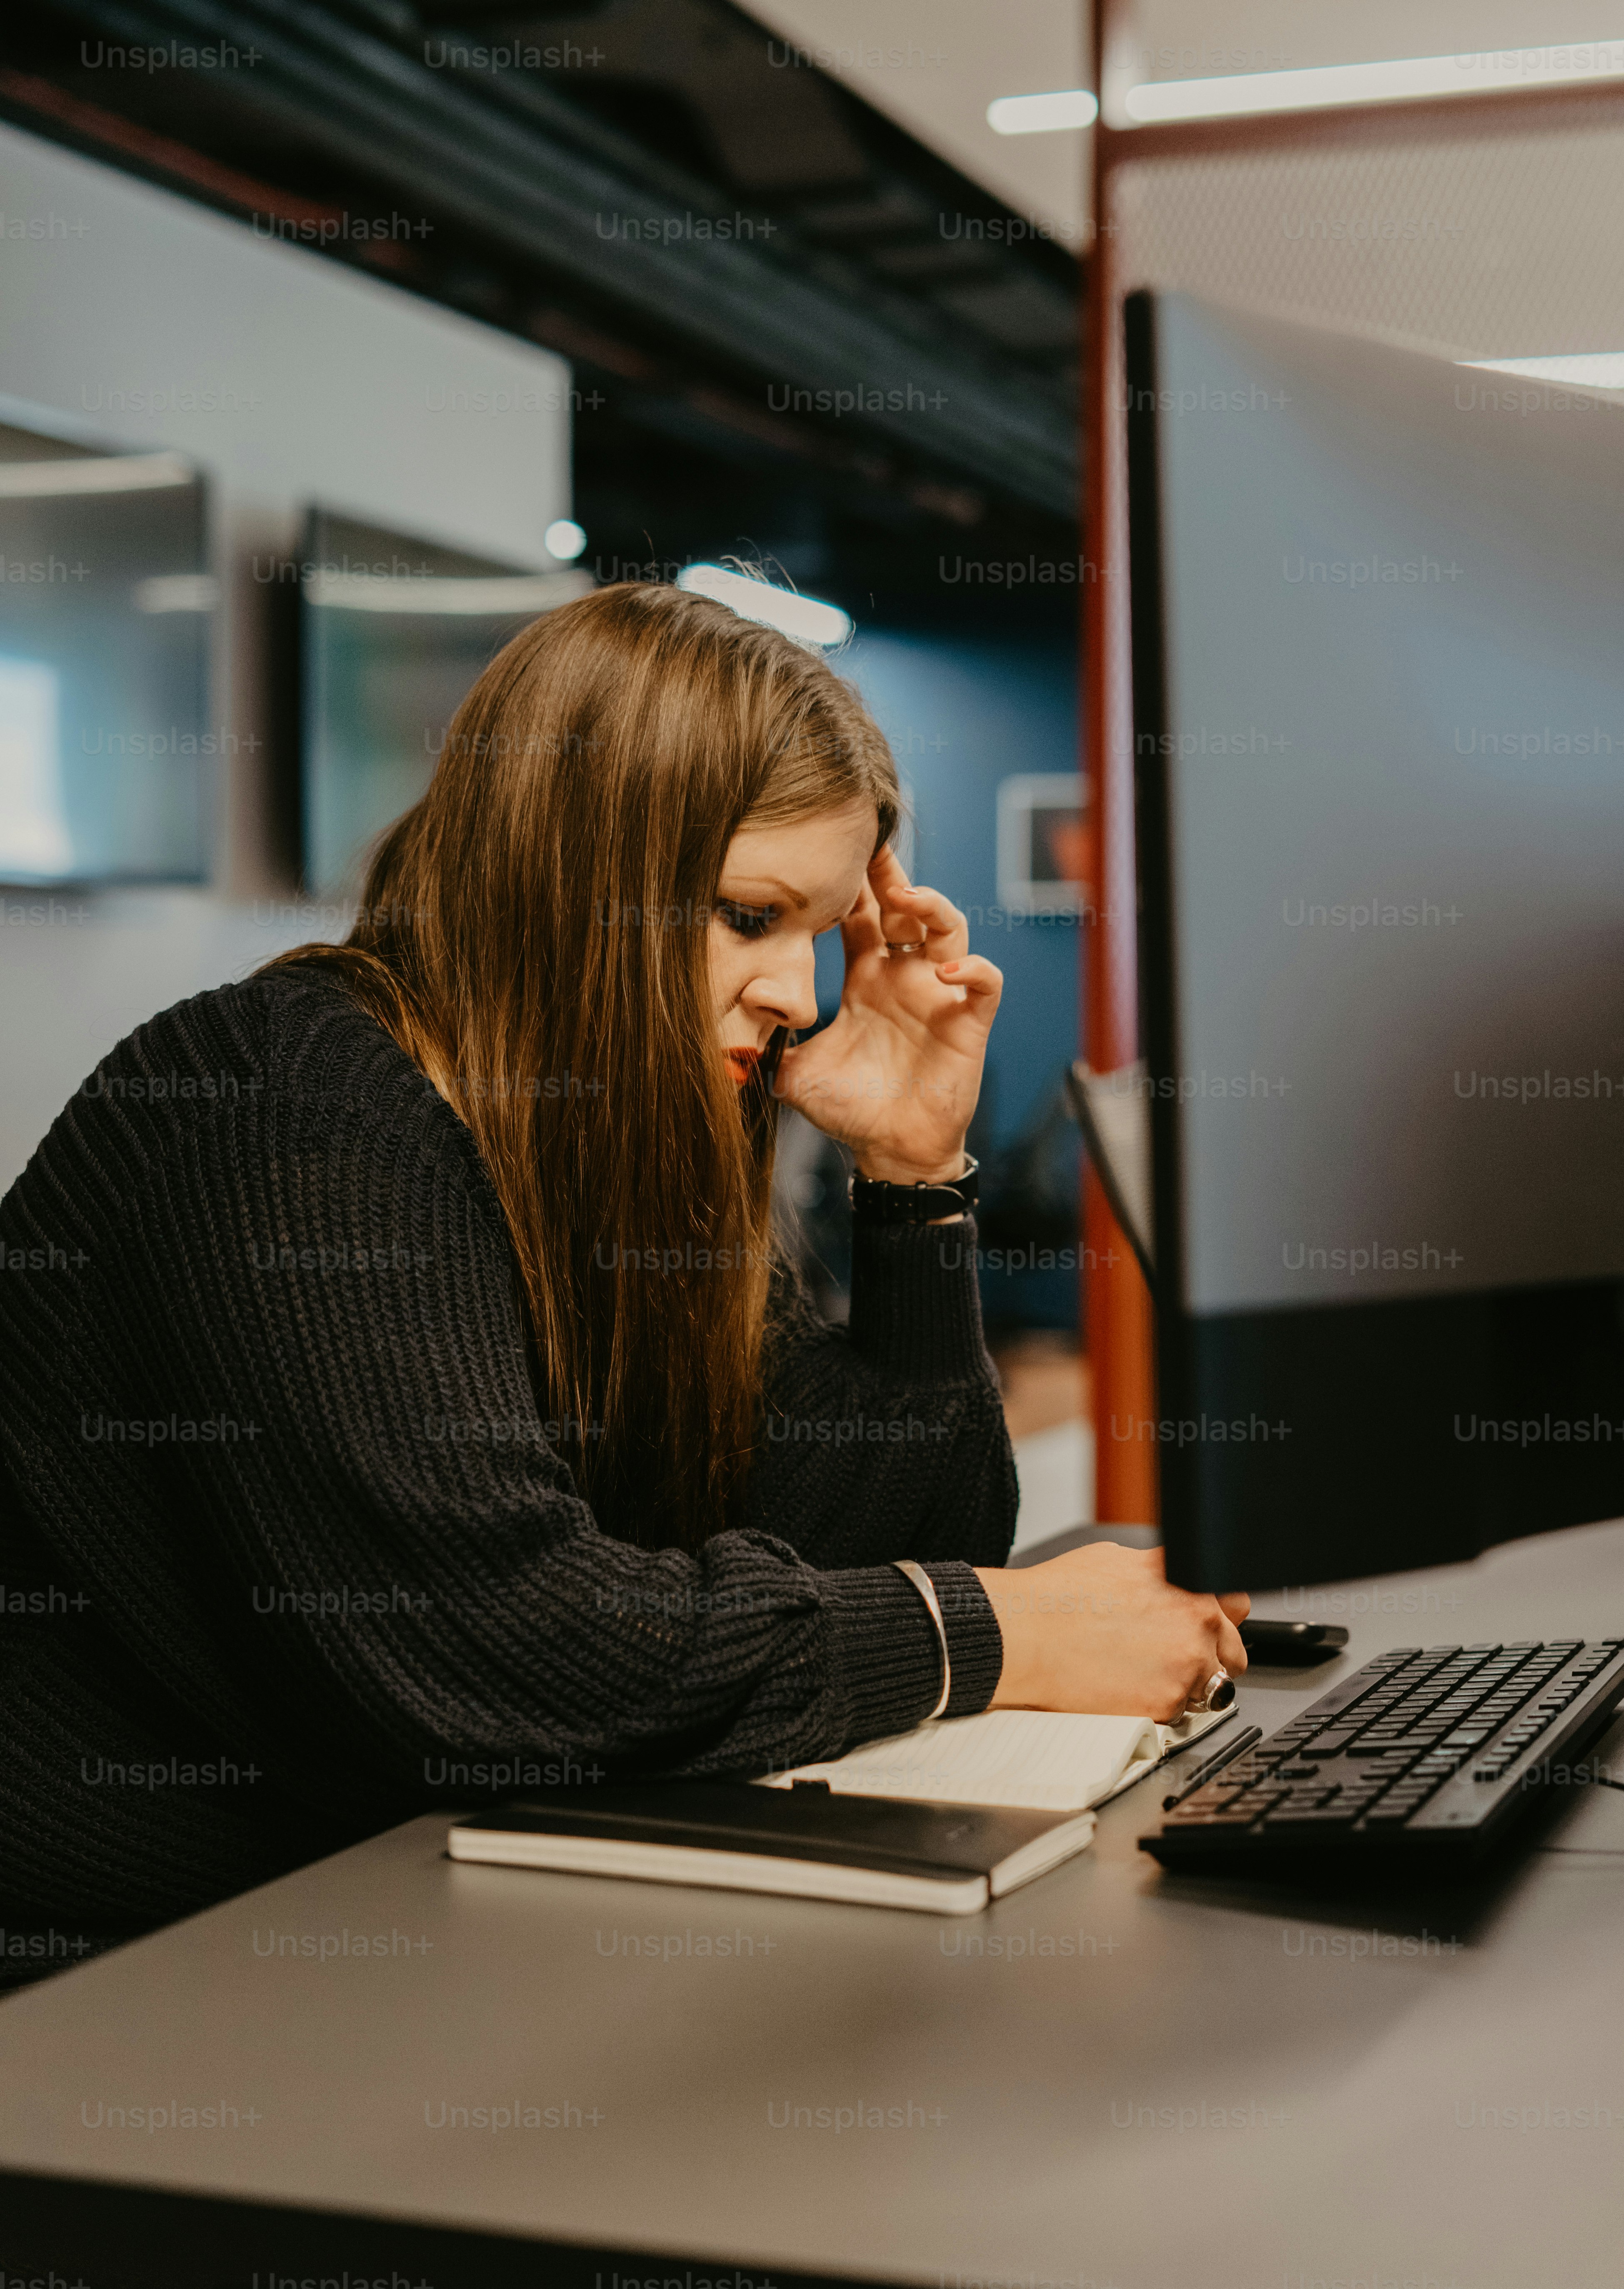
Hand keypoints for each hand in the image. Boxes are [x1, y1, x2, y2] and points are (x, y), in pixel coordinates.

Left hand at [773, 847, 1001, 1184]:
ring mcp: (938, 995)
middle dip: (891, 872)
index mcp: (867, 978)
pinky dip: (973, 969)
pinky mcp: (967, 1022)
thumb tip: (725, 1021)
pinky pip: (985, 982)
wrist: (888, 1151)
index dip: (850, 886)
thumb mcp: (795, 1071)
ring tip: (906, 897)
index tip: (828, 858)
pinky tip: (947, 972)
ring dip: (933, 905)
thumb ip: (768, 1042)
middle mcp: (904, 977)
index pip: (861, 915)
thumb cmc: (849, 1109)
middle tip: (872, 842)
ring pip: (950, 929)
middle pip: (905, 906)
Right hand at [970, 1544, 1249, 1721]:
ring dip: (1188, 1687)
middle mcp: (1196, 1619)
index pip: (1236, 1602)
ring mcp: (1187, 1664)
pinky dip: (1160, 1709)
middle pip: (1234, 1651)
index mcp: (1185, 1581)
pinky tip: (1127, 1692)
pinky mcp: (1168, 1703)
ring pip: (1213, 1688)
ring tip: (1143, 1678)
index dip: (1218, 1618)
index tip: (1204, 1628)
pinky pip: (1181, 1714)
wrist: (1022, 1636)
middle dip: (1209, 1657)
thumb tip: (1172, 1578)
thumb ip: (1158, 1571)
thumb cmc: (1056, 1597)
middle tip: (1171, 1660)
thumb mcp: (1116, 1559)